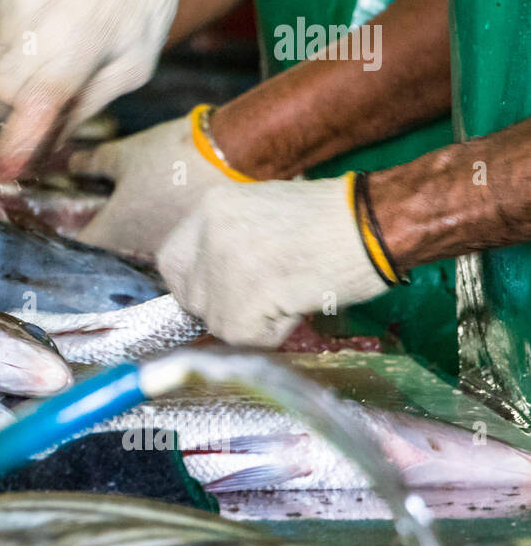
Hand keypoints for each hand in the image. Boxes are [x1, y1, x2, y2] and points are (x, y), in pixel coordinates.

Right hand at [0, 0, 186, 178]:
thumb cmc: (144, 8)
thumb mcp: (131, 70)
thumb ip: (84, 107)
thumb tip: (50, 144)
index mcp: (71, 59)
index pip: (28, 114)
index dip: (13, 146)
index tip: (3, 169)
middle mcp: (36, 32)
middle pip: (6, 91)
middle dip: (26, 98)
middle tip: (59, 84)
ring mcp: (18, 4)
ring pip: (1, 59)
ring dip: (24, 65)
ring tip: (63, 41)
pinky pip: (3, 28)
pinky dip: (22, 36)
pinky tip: (55, 18)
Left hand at [71, 105, 253, 261]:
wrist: (238, 160)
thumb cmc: (172, 158)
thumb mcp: (125, 154)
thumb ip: (93, 163)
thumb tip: (72, 164)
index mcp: (115, 232)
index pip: (79, 242)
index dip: (68, 227)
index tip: (64, 213)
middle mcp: (138, 248)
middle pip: (110, 242)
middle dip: (101, 221)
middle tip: (95, 197)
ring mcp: (167, 246)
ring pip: (138, 237)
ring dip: (131, 219)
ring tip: (131, 190)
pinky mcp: (192, 237)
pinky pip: (165, 232)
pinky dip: (157, 217)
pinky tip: (161, 193)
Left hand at [156, 175, 390, 346]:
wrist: (374, 223)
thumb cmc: (332, 220)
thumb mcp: (262, 212)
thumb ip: (229, 241)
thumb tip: (214, 283)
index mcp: (210, 207)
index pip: (171, 261)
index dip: (193, 285)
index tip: (220, 293)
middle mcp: (207, 233)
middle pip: (189, 296)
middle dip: (220, 308)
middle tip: (262, 298)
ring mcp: (223, 266)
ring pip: (218, 321)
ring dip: (252, 321)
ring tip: (290, 293)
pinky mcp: (244, 298)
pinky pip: (245, 338)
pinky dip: (272, 333)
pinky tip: (297, 304)